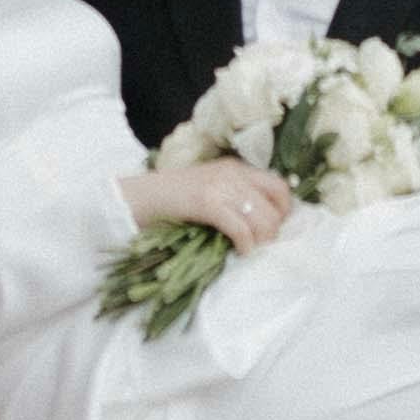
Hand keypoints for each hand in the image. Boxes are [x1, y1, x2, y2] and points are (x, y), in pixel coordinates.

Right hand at [132, 160, 293, 255]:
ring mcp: (220, 187)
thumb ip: (233, 197)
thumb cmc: (171, 199)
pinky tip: (240, 252)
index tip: (273, 229)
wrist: (136, 197)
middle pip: (274, 205)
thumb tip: (262, 223)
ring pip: (262, 218)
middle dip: (274, 230)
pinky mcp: (207, 203)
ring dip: (261, 239)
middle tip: (262, 245)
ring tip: (250, 250)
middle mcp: (232, 173)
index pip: (279, 186)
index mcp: (235, 167)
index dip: (283, 211)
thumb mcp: (209, 188)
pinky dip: (245, 244)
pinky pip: (240, 228)